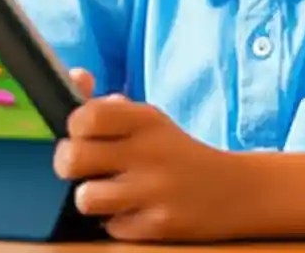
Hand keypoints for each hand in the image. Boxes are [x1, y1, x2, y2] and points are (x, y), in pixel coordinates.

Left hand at [54, 69, 247, 241]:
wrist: (236, 191)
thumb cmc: (176, 152)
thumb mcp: (149, 120)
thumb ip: (108, 105)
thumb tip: (76, 77)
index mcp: (145, 120)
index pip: (87, 116)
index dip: (74, 127)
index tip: (81, 134)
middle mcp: (149, 152)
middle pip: (73, 158)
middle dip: (68, 164)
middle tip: (83, 167)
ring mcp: (155, 191)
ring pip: (86, 197)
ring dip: (92, 197)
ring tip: (107, 192)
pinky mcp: (160, 226)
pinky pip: (112, 227)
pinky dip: (117, 221)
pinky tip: (133, 210)